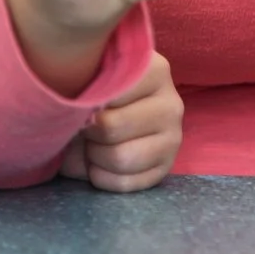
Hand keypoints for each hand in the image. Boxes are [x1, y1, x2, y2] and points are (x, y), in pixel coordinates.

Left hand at [60, 50, 182, 191]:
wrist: (99, 116)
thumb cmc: (91, 93)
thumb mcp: (87, 77)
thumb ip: (84, 82)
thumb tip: (84, 113)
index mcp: (155, 70)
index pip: (108, 92)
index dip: (84, 103)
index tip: (81, 100)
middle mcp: (172, 103)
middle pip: (112, 127)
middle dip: (88, 132)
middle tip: (86, 127)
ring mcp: (173, 137)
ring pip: (121, 158)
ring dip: (95, 157)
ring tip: (93, 144)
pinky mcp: (166, 167)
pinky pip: (125, 183)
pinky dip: (102, 177)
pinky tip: (100, 164)